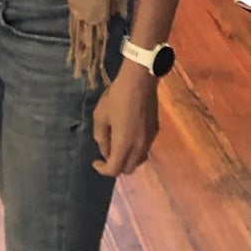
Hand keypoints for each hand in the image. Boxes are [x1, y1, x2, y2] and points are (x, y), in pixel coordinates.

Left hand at [92, 62, 159, 176]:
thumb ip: (101, 137)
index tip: (95, 161)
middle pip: (128, 169)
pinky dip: (135, 150)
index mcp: (124, 144)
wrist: (139, 81)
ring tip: (116, 144)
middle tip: (106, 152)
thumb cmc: (116, 97)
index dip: (103, 169)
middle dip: (115, 166)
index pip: (114, 169)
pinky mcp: (155, 131)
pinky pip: (144, 149)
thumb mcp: (100, 116)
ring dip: (127, 158)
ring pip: (138, 160)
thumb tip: (105, 150)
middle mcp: (140, 147)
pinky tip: (128, 136)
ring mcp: (150, 139)